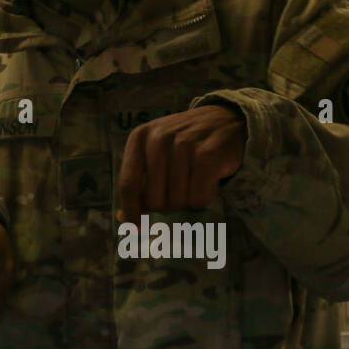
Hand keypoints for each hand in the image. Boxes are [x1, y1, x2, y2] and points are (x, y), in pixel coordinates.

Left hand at [115, 104, 246, 224]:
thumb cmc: (186, 144)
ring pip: (178, 201)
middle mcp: (158, 138)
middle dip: (168, 205)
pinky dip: (206, 198)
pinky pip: (199, 198)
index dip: (131, 211)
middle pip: (154, 200)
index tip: (136, 229)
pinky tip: (210, 182)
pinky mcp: (207, 155)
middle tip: (181, 192)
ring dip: (189, 201)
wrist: (227, 120)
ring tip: (196, 181)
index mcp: (139, 138)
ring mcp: (183, 145)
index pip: (128, 184)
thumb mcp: (157, 155)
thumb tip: (122, 218)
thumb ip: (140, 184)